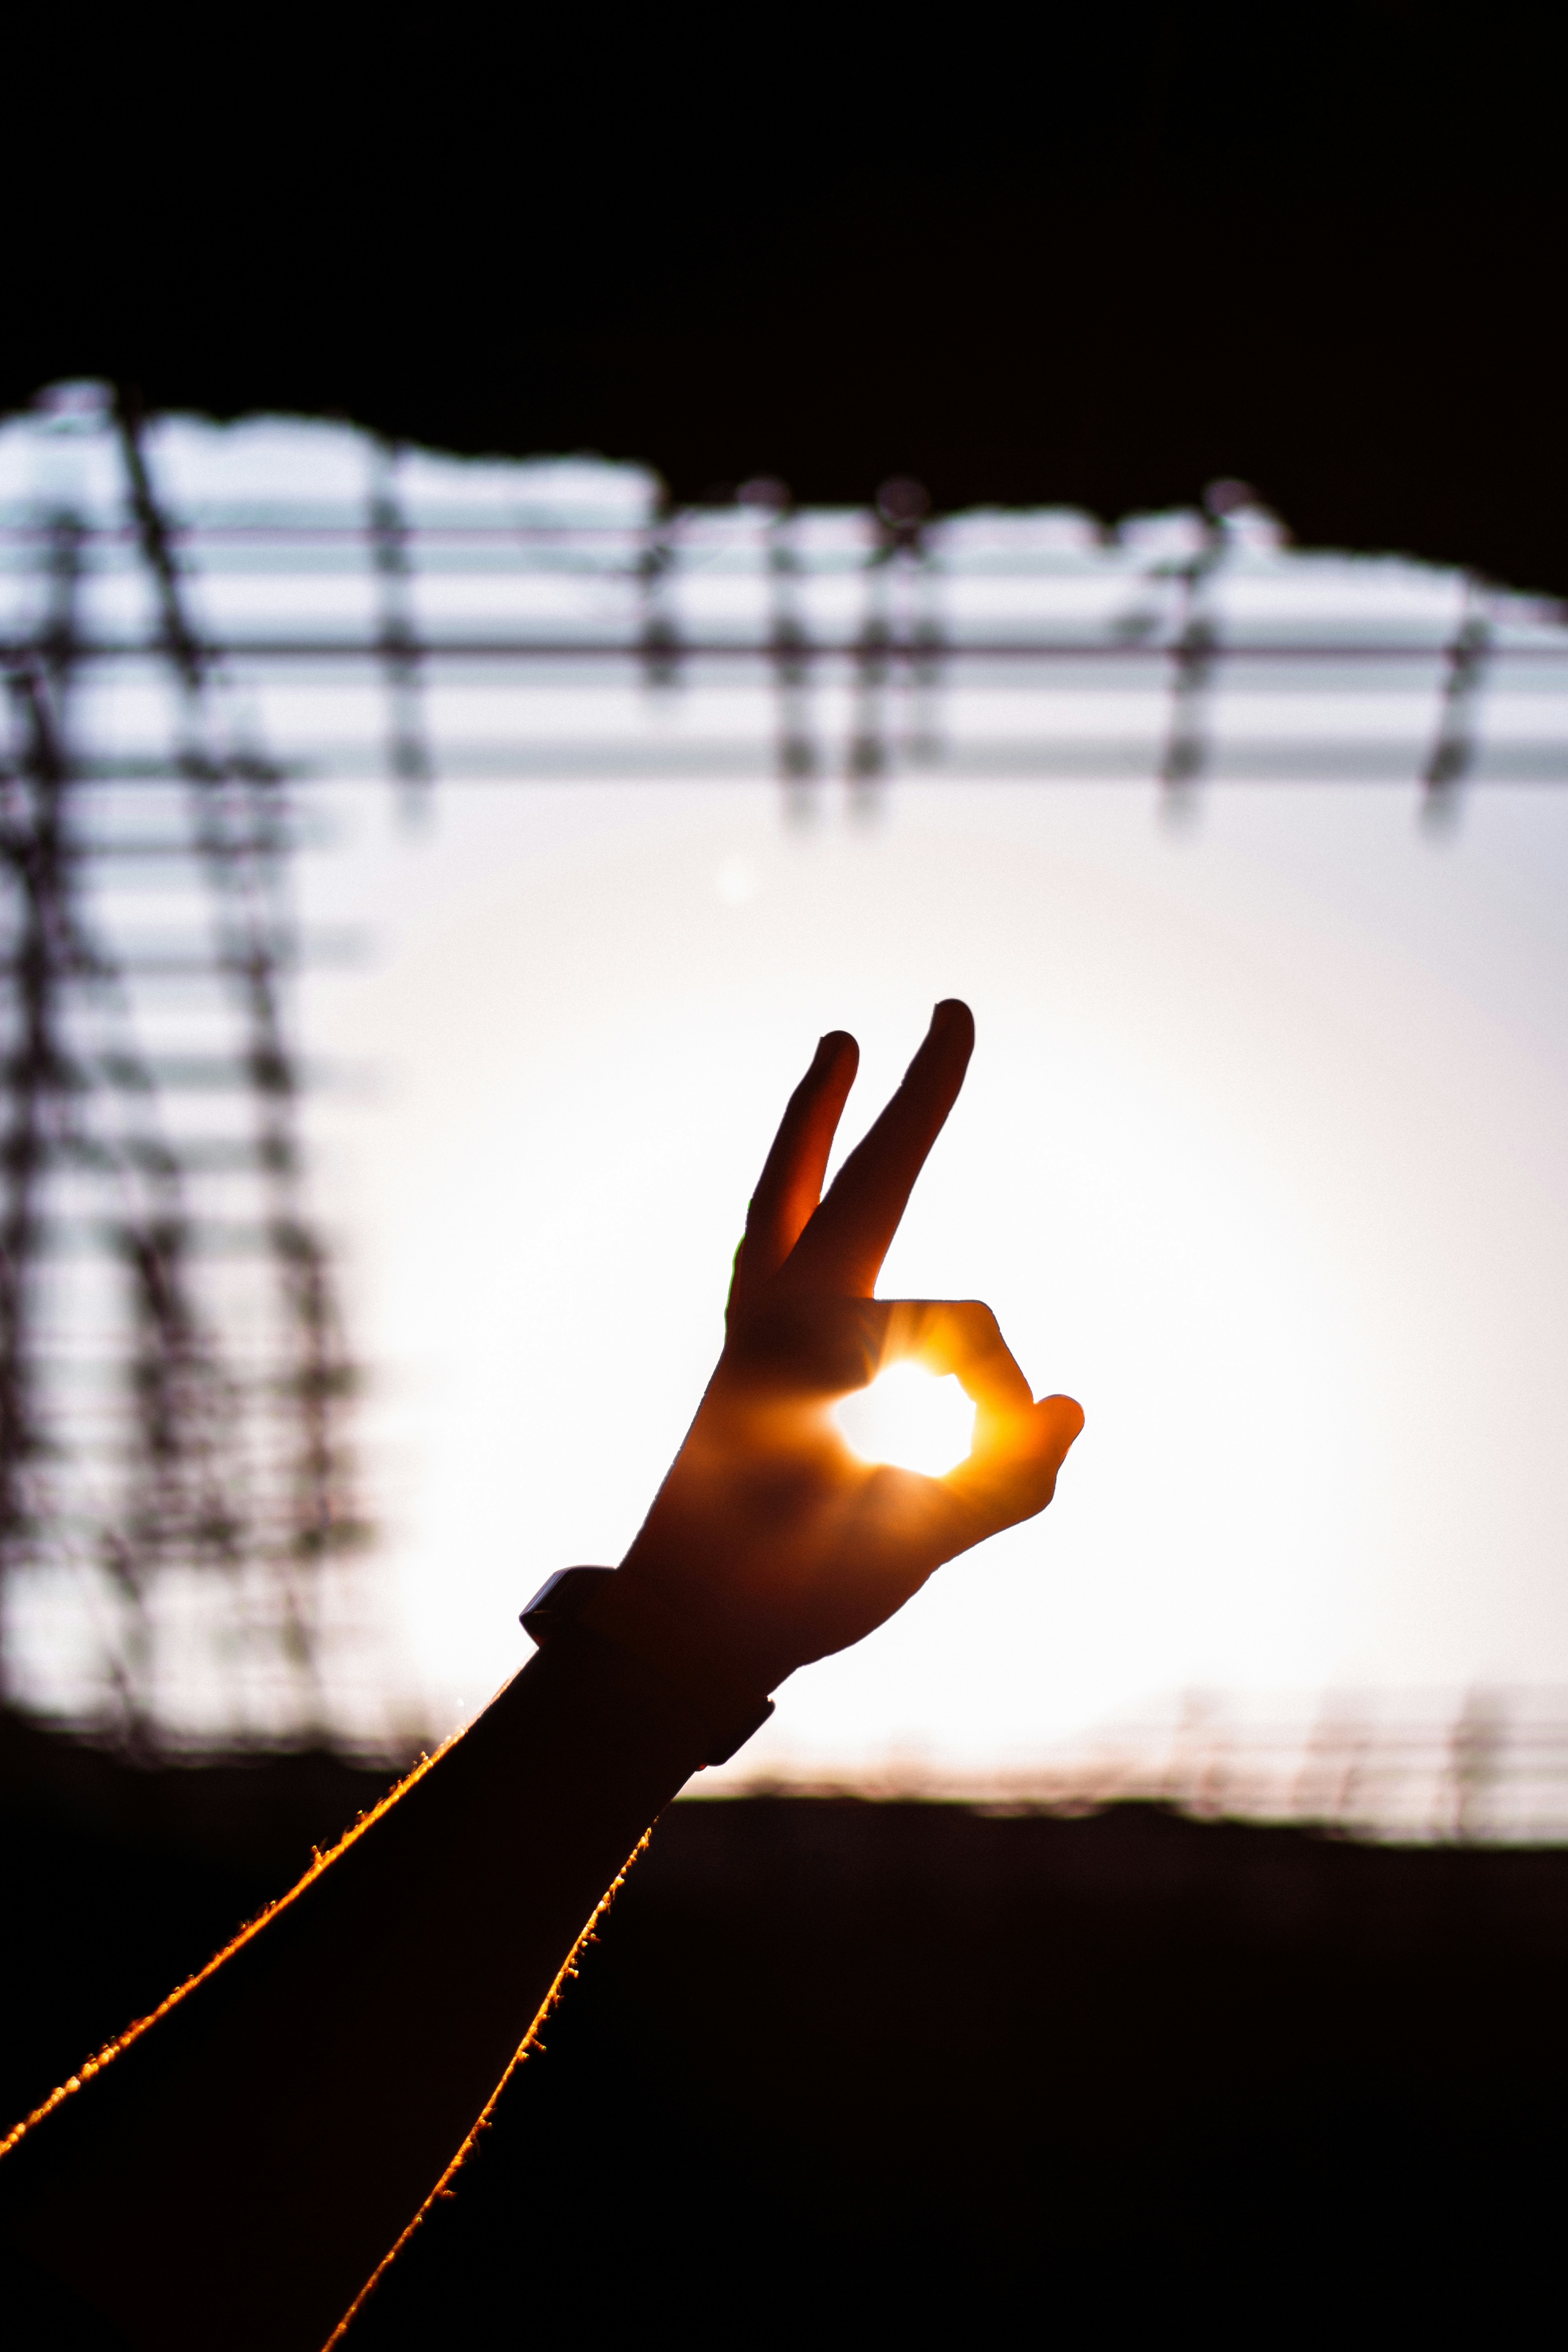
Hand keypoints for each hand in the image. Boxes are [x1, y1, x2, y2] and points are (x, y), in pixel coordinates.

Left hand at [585, 1001, 1082, 1711]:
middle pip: (808, 1180)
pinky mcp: (740, 1374)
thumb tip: (1070, 1411)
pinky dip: (800, 1220)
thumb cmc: (780, 1596)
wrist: (662, 1640)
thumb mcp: (909, 1545)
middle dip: (846, 1103)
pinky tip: (824, 1213)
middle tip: (855, 1033)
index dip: (942, 1123)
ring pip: (791, 1215)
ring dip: (816, 1143)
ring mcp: (748, 1343)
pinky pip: (776, 1265)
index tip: (959, 1022)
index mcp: (808, 1344)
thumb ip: (1002, 1479)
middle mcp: (771, 1323)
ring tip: (834, 1062)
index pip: (934, 1266)